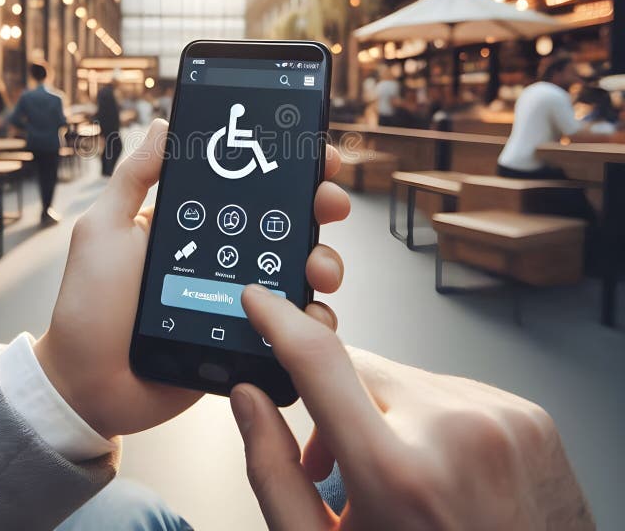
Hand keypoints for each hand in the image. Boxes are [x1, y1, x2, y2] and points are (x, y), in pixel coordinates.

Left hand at [34, 119, 350, 438]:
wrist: (88, 385)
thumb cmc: (89, 305)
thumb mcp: (105, 229)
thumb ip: (135, 178)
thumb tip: (163, 123)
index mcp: (195, 224)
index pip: (249, 187)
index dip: (287, 168)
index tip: (315, 156)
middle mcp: (224, 256)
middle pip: (287, 224)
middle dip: (319, 207)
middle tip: (328, 204)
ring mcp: (240, 299)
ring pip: (300, 271)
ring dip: (323, 261)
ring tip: (317, 267)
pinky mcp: (249, 341)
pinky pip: (294, 327)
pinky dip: (314, 319)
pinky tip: (312, 313)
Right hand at [232, 287, 593, 530]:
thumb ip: (275, 473)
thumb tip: (248, 399)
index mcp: (398, 476)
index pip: (320, 363)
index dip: (280, 321)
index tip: (259, 300)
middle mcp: (457, 433)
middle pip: (362, 370)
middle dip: (339, 402)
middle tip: (343, 461)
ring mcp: (501, 420)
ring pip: (406, 380)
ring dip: (392, 413)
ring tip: (405, 478)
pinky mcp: (529, 416)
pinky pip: (451, 391)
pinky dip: (434, 420)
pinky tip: (445, 471)